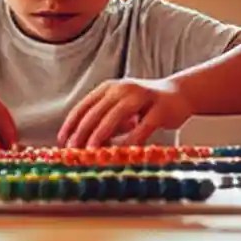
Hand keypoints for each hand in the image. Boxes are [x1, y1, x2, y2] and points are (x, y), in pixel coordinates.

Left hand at [57, 78, 192, 147]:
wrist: (179, 94)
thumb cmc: (144, 106)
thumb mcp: (121, 110)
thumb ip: (104, 122)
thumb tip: (83, 144)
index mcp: (110, 88)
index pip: (84, 105)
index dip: (71, 123)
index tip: (62, 140)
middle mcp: (123, 89)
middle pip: (97, 111)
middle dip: (82, 132)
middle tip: (73, 149)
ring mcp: (142, 97)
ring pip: (116, 116)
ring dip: (101, 134)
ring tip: (90, 151)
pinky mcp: (160, 109)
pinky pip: (142, 127)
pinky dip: (130, 140)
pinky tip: (122, 152)